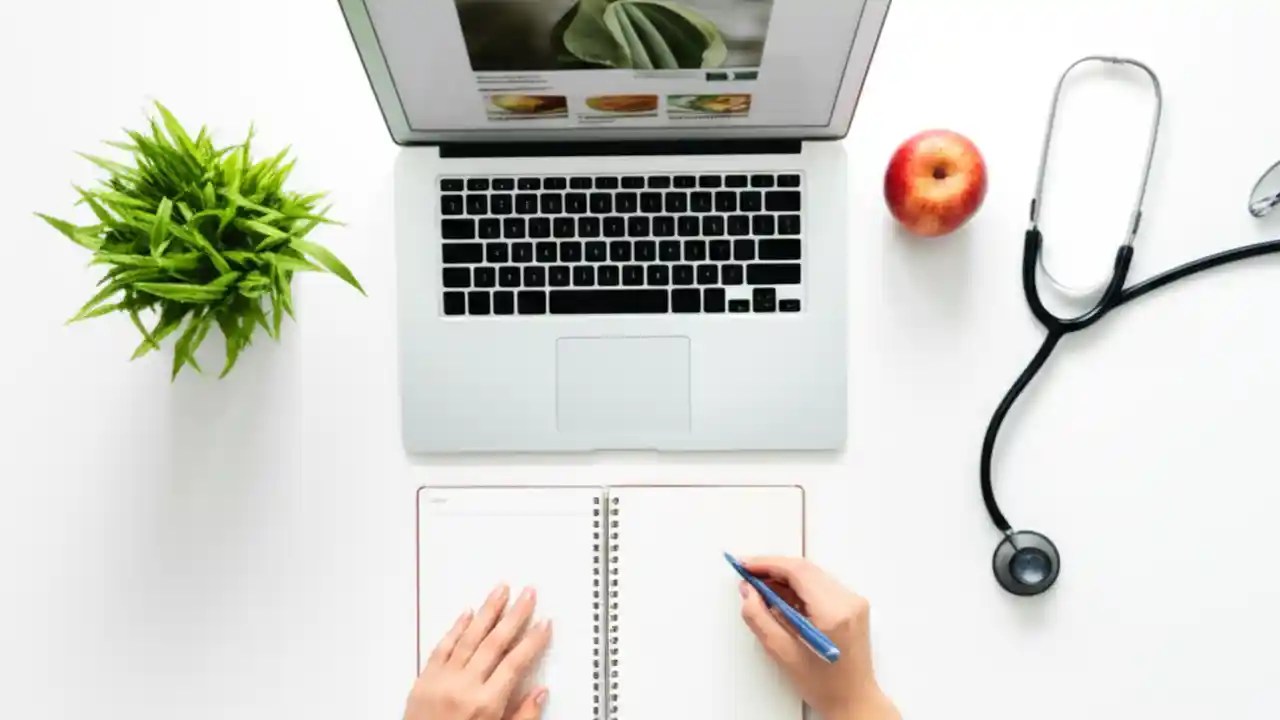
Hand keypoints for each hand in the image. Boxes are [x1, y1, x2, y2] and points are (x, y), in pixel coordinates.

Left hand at [405, 584, 552, 719]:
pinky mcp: (424, 680)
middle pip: (495, 642)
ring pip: (469, 637)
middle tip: (528, 594)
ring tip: (501, 590)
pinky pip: (442, 647)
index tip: (544, 624)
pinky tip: (467, 614)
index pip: (515, 663)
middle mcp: (463, 688)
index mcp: (485, 705)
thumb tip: (540, 694)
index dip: (533, 641)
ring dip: (488, 611)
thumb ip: (522, 718)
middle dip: (515, 615)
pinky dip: (456, 628)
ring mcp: (442, 681)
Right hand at [738, 558, 898, 719]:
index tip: (745, 565)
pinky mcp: (853, 605)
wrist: (854, 701)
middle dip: (773, 569)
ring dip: (785, 577)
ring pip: (812, 575)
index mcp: (833, 613)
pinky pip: (821, 585)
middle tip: (748, 576)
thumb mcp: (783, 653)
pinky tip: (782, 597)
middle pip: (805, 569)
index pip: (797, 572)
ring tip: (761, 588)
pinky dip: (799, 587)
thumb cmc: (824, 685)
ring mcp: (854, 602)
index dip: (767, 564)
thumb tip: (748, 591)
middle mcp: (848, 601)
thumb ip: (760, 618)